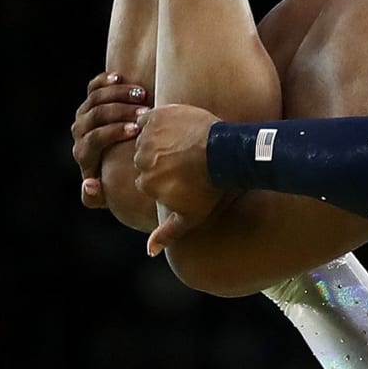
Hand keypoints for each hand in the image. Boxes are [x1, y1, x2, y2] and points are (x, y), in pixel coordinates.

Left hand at [71, 73, 159, 231]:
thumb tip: (90, 184)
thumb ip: (97, 197)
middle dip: (120, 112)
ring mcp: (85, 113)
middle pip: (95, 115)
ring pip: (96, 98)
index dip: (113, 133)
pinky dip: (106, 80)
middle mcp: (80, 132)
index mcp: (83, 153)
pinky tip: (121, 77)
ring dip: (119, 94)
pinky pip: (94, 86)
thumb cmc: (122, 182)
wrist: (124, 166)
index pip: (94, 139)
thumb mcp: (110, 196)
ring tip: (142, 94)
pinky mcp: (92, 100)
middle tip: (144, 111)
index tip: (136, 131)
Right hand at [131, 103, 223, 255]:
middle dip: (159, 159)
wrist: (226, 155)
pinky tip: (175, 127)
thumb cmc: (210, 188)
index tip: (181, 175)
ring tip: (182, 144)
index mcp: (146, 184)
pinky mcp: (156, 117)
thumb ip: (167, 234)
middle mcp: (141, 161)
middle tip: (183, 158)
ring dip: (158, 140)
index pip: (146, 180)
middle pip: (143, 159)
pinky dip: (158, 121)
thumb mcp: (190, 217)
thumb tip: (149, 251)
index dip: (163, 177)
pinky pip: (147, 118)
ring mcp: (148, 138)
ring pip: (144, 139)